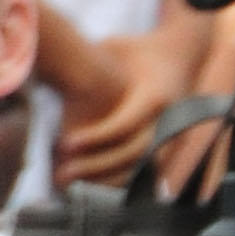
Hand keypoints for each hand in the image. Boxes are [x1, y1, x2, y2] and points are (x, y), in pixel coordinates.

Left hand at [53, 9, 197, 186]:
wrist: (178, 58)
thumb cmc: (136, 53)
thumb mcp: (115, 50)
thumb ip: (91, 61)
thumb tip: (56, 65)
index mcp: (156, 94)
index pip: (126, 123)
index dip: (96, 137)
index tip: (66, 144)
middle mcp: (169, 119)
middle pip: (134, 152)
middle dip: (97, 165)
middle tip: (63, 172)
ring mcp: (173, 136)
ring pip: (142, 169)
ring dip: (106, 179)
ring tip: (71, 182)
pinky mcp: (170, 147)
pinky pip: (147, 173)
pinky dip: (119, 182)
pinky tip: (91, 186)